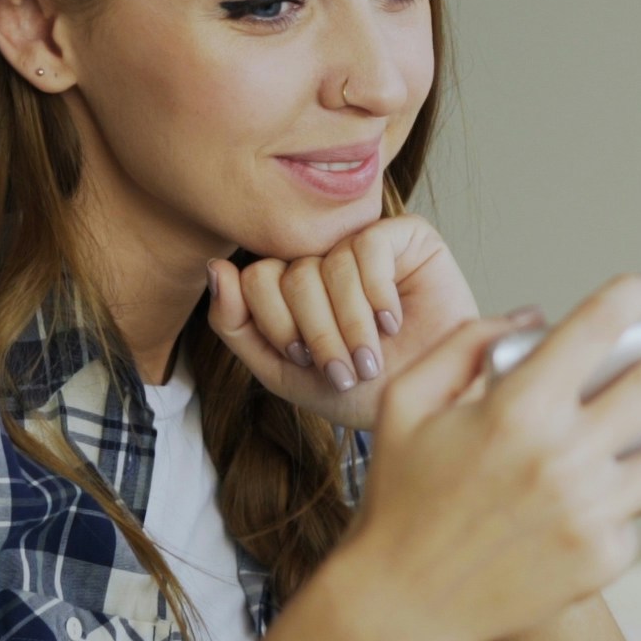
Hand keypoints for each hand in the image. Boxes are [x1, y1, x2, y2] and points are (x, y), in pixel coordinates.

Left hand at [202, 214, 478, 429]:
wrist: (424, 403)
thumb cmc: (359, 393)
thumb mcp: (280, 371)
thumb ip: (236, 325)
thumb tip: (216, 268)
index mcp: (290, 284)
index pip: (256, 279)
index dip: (278, 325)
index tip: (305, 362)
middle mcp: (323, 257)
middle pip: (293, 275)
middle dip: (317, 334)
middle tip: (344, 371)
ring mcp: (363, 244)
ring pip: (332, 266)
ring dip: (351, 325)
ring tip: (371, 358)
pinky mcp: (406, 237)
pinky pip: (371, 247)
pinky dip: (378, 294)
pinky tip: (393, 322)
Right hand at [316, 278, 640, 640]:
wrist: (402, 606)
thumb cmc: (401, 500)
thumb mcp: (406, 402)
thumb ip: (466, 344)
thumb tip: (533, 320)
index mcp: (515, 408)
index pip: (590, 332)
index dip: (624, 302)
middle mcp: (562, 456)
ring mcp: (589, 510)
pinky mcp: (602, 555)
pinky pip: (631, 513)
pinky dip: (627, 498)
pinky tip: (619, 496)